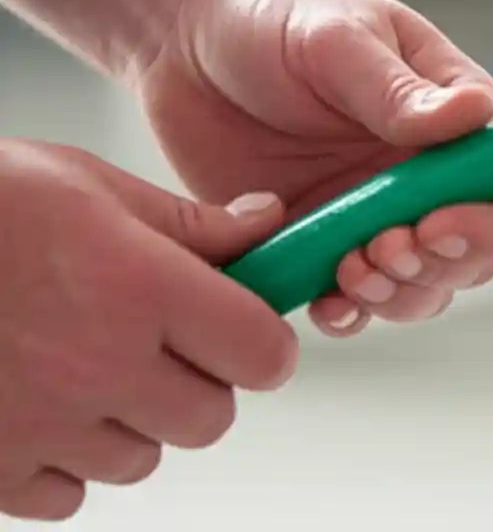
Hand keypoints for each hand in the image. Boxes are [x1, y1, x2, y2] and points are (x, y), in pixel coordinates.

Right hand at [0, 139, 297, 520]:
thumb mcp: (85, 184)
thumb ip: (187, 221)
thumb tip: (267, 223)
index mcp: (139, 287)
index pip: (261, 353)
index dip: (262, 344)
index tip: (246, 329)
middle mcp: (99, 365)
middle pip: (210, 418)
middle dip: (200, 385)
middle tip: (160, 346)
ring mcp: (41, 424)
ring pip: (140, 459)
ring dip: (129, 424)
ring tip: (82, 366)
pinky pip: (66, 496)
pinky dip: (61, 463)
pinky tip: (38, 406)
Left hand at [138, 0, 492, 335]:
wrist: (182, 42)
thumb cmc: (272, 18)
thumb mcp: (337, 41)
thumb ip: (398, 91)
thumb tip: (472, 114)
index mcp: (453, 119)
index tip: (441, 225)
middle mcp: (425, 175)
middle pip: (477, 253)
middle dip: (440, 266)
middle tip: (383, 248)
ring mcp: (375, 215)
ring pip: (422, 287)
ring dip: (399, 294)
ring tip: (351, 269)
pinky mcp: (322, 244)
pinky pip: (353, 300)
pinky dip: (348, 313)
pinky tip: (324, 301)